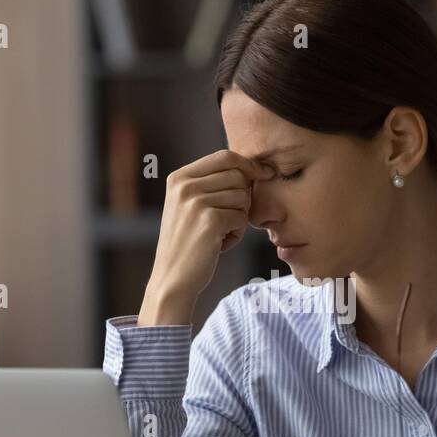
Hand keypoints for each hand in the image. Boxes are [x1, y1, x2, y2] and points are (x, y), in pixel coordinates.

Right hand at [139, 149, 274, 325]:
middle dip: (243, 198)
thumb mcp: (189, 206)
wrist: (172, 280)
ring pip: (242, 198)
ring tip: (219, 235)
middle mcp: (184, 186)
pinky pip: (242, 218)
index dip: (249, 165)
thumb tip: (253, 168)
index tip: (264, 175)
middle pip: (238, 176)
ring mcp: (195, 202)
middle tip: (228, 221)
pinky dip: (237, 234)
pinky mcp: (209, 221)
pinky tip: (219, 245)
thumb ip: (211, 184)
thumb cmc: (188, 244)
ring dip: (239, 219)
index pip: (225, 157)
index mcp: (179, 177)